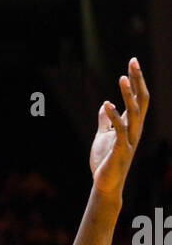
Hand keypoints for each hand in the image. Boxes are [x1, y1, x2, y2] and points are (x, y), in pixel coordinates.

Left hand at [90, 57, 148, 201]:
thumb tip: (105, 106)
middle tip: (134, 62)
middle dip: (138, 81)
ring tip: (122, 78)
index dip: (137, 80)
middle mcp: (135, 130)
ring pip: (134, 114)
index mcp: (132, 125)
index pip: (138, 98)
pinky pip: (120, 131)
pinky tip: (106, 104)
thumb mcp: (103, 136)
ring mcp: (129, 140)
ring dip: (128, 95)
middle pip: (141, 101)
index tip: (133, 61)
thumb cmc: (106, 161)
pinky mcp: (121, 150)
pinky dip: (114, 117)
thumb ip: (106, 121)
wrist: (105, 184)